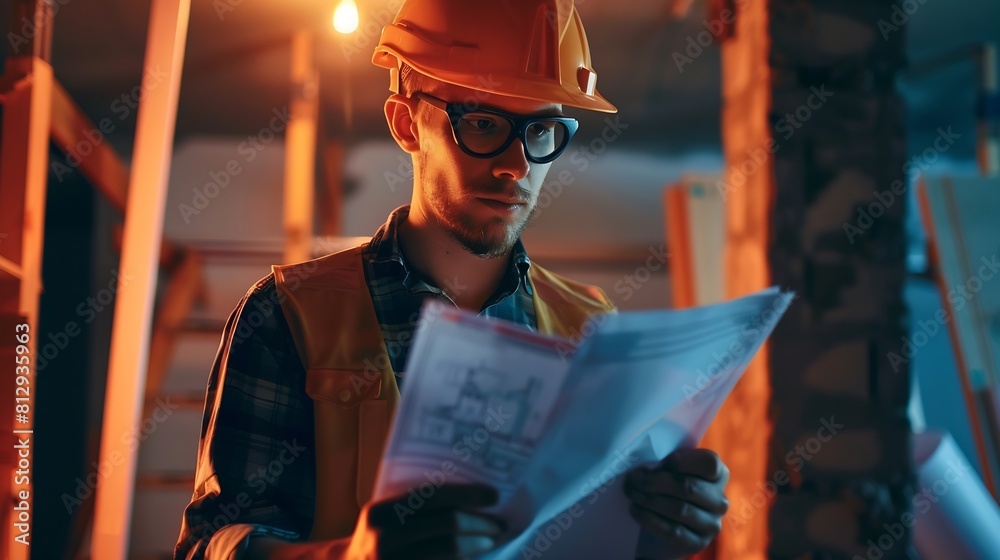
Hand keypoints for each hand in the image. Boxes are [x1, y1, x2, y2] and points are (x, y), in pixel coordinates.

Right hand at [349, 483, 504, 559]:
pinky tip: (473, 558)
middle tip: (499, 524)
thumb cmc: (377, 537)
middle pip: (448, 525)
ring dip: (477, 545)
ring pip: (450, 552)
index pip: (434, 495)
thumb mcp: (385, 516)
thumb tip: (470, 498)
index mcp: (381, 511)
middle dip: (481, 523)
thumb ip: (414, 505)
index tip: (494, 496)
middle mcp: (385, 538)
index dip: (469, 494)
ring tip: (490, 540)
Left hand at [623, 448, 729, 556]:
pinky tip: (635, 510)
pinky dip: (650, 519)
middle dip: (656, 482)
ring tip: (633, 494)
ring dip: (650, 500)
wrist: (665, 524)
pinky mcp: (698, 543)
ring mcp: (711, 524)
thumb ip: (665, 466)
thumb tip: (646, 471)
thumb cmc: (668, 489)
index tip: (662, 463)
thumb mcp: (671, 471)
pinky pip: (673, 531)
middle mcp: (719, 500)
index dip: (685, 460)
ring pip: (680, 509)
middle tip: (634, 479)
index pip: (709, 463)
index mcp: (718, 475)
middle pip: (689, 487)